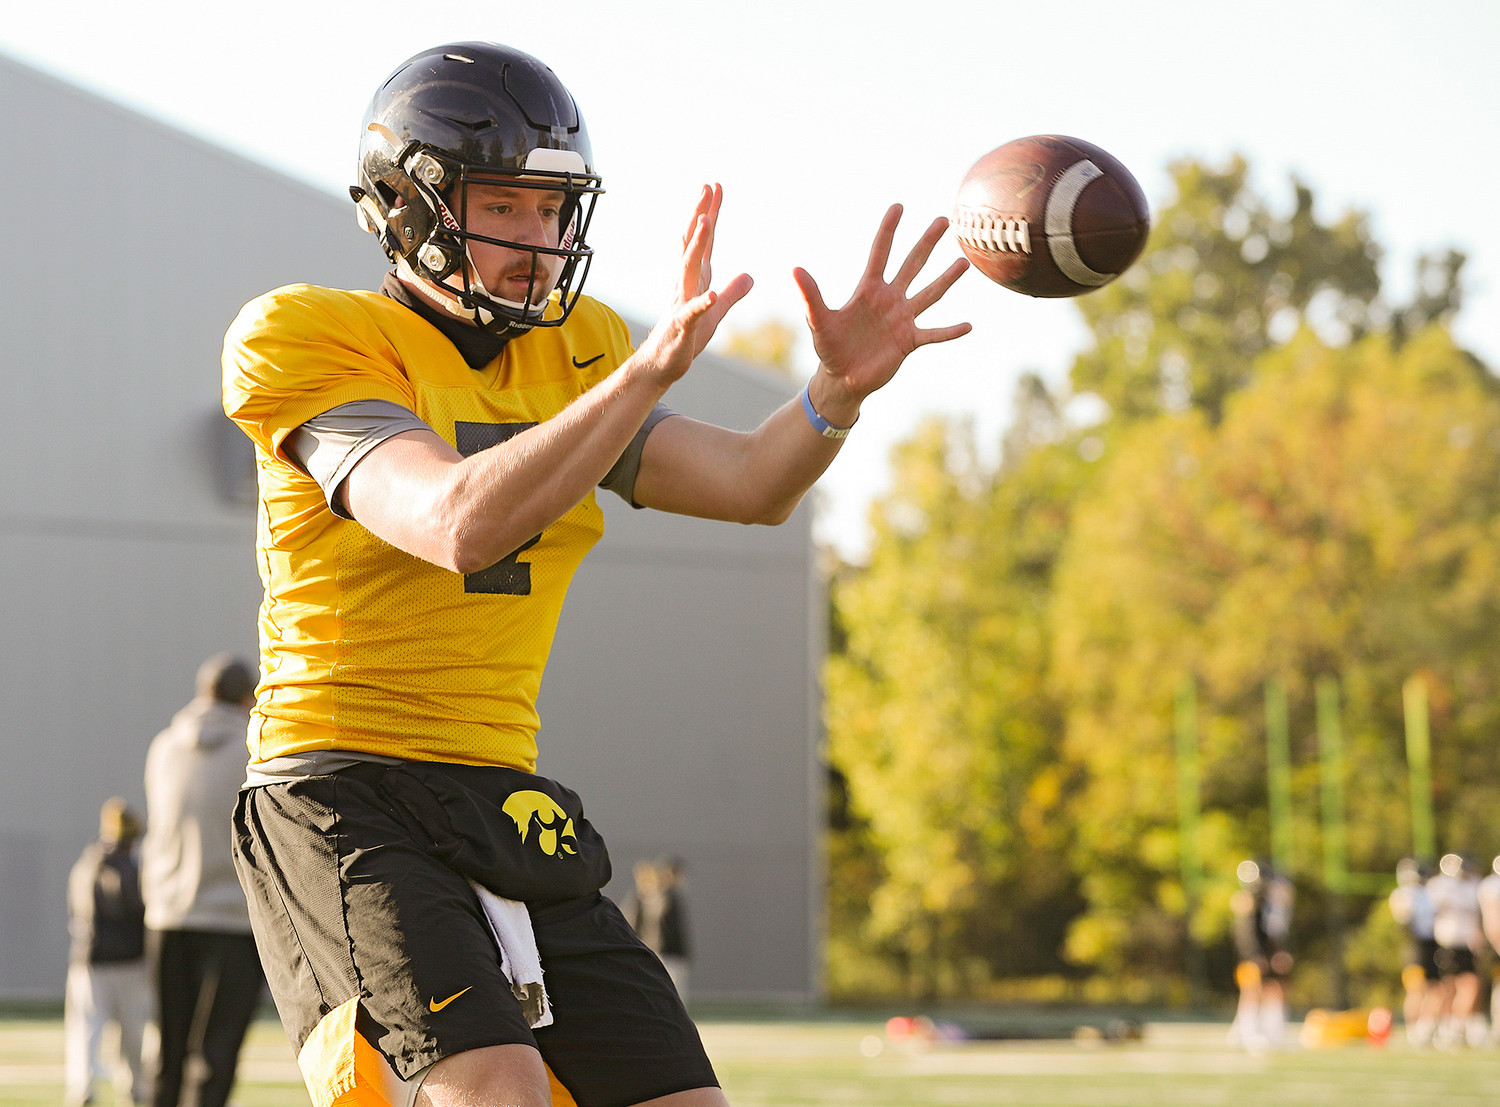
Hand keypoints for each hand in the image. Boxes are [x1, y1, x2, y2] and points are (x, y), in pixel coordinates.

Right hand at [633, 184, 752, 388]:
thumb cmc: (685, 338)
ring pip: (689, 269)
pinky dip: (702, 303)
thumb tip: (750, 275)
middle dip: (701, 215)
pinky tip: (711, 294)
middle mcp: (685, 284)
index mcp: (695, 279)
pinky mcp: (682, 326)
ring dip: (697, 245)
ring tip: (706, 222)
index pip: (704, 241)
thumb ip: (732, 292)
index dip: (710, 214)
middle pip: (694, 245)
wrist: (661, 364)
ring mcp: (682, 303)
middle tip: (707, 187)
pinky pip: (692, 312)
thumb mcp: (716, 312)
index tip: (714, 187)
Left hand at [793, 205, 969, 417]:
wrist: (842, 379)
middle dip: (926, 243)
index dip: (888, 230)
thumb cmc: (829, 347)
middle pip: (912, 265)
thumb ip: (811, 295)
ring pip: (929, 294)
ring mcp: (902, 319)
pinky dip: (949, 332)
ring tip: (964, 263)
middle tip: (944, 220)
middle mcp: (889, 299)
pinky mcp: (909, 341)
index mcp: (868, 290)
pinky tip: (968, 326)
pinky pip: (933, 334)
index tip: (899, 206)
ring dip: (946, 280)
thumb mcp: (819, 321)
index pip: (880, 253)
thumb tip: (795, 270)